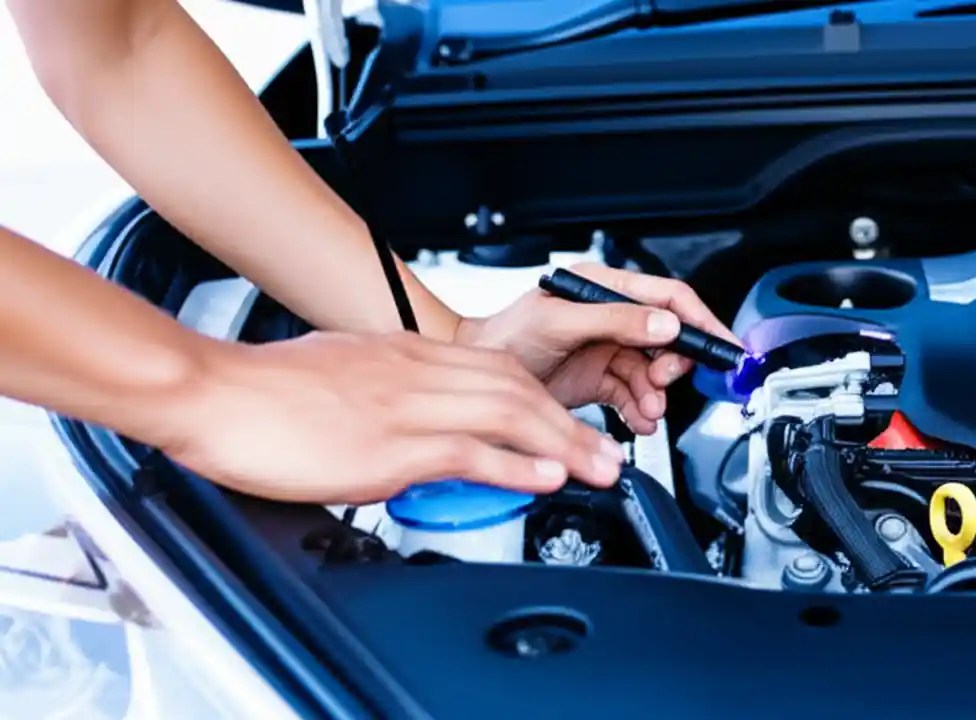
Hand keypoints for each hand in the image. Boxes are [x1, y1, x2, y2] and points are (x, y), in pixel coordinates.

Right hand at [150, 332, 623, 503]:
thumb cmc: (262, 391)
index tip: (566, 424)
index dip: (542, 398)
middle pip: (517, 388)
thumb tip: (403, 421)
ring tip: (598, 470)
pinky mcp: (389, 445)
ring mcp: (406, 406)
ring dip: (563, 444)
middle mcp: (415, 372)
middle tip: (605, 454)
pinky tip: (545, 476)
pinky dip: (515, 464)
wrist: (213, 393)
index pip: (495, 369)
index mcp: (404, 356)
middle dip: (570, 423)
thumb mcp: (338, 374)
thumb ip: (383, 394)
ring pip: (507, 414)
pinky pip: (469, 450)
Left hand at [455, 263, 738, 434]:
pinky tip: (639, 420)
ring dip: (656, 393)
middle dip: (674, 364)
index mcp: (604, 288)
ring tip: (648, 410)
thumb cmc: (502, 337)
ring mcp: (606, 349)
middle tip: (667, 382)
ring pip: (653, 371)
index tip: (722, 345)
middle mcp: (610, 316)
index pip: (669, 297)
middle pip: (667, 338)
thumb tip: (664, 324)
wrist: (475, 379)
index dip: (701, 320)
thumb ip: (614, 320)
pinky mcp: (598, 379)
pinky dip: (641, 410)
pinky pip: (634, 395)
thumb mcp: (559, 321)